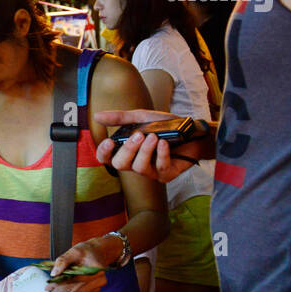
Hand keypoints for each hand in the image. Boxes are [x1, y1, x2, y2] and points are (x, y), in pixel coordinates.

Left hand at [46, 236, 113, 291]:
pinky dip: (72, 291)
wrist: (98, 251)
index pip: (76, 281)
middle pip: (78, 291)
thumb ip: (63, 261)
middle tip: (48, 289)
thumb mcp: (74, 251)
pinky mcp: (95, 288)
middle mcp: (100, 280)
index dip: (61, 286)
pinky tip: (63, 287)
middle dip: (62, 291)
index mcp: (96, 270)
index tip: (49, 287)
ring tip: (54, 287)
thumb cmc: (86, 251)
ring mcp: (98, 285)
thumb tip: (54, 274)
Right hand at [93, 109, 207, 183]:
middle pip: (120, 165)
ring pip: (139, 168)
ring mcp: (150, 171)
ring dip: (146, 151)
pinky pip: (160, 167)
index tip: (109, 141)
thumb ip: (120, 118)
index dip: (103, 153)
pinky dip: (162, 154)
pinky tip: (164, 143)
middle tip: (139, 135)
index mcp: (127, 151)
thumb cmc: (166, 126)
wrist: (193, 132)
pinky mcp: (165, 175)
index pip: (106, 158)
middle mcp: (135, 163)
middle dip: (128, 150)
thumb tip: (97, 117)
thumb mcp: (141, 118)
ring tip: (154, 137)